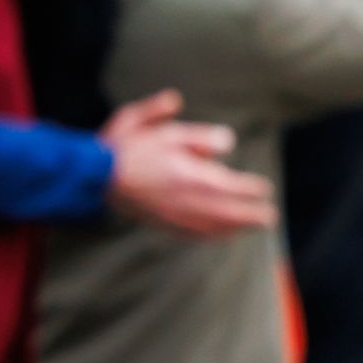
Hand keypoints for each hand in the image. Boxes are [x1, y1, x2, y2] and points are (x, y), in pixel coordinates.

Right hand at [101, 89, 276, 234]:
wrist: (91, 175)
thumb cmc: (124, 145)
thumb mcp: (162, 126)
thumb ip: (195, 133)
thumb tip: (228, 142)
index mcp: (188, 174)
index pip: (230, 185)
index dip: (250, 189)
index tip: (265, 188)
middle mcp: (184, 199)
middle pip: (227, 211)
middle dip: (251, 215)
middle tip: (270, 217)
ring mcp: (172, 214)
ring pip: (212, 225)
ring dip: (236, 227)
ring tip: (255, 227)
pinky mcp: (160, 222)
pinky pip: (193, 233)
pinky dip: (212, 235)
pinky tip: (222, 236)